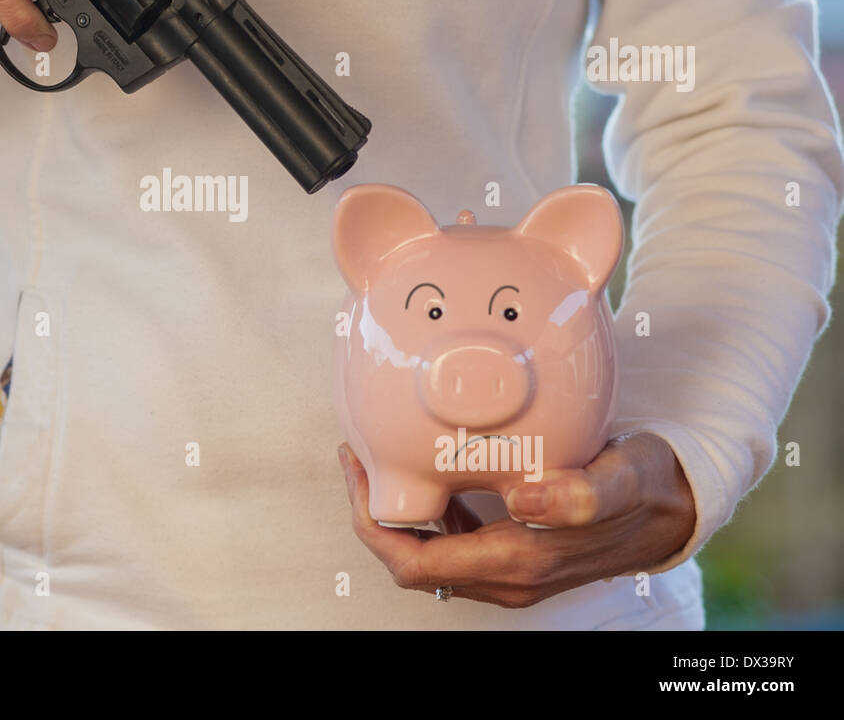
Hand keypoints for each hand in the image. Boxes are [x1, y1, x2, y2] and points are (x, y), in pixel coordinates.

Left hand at [338, 432, 696, 607]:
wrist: (674, 506)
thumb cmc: (643, 484)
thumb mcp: (619, 478)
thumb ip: (580, 493)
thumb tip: (523, 501)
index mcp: (518, 561)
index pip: (414, 562)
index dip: (371, 523)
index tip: (358, 467)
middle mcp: (507, 576)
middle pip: (411, 563)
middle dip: (373, 515)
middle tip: (359, 457)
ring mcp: (509, 571)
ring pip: (428, 555)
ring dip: (397, 515)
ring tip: (381, 459)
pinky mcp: (514, 554)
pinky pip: (452, 544)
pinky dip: (427, 514)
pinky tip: (427, 472)